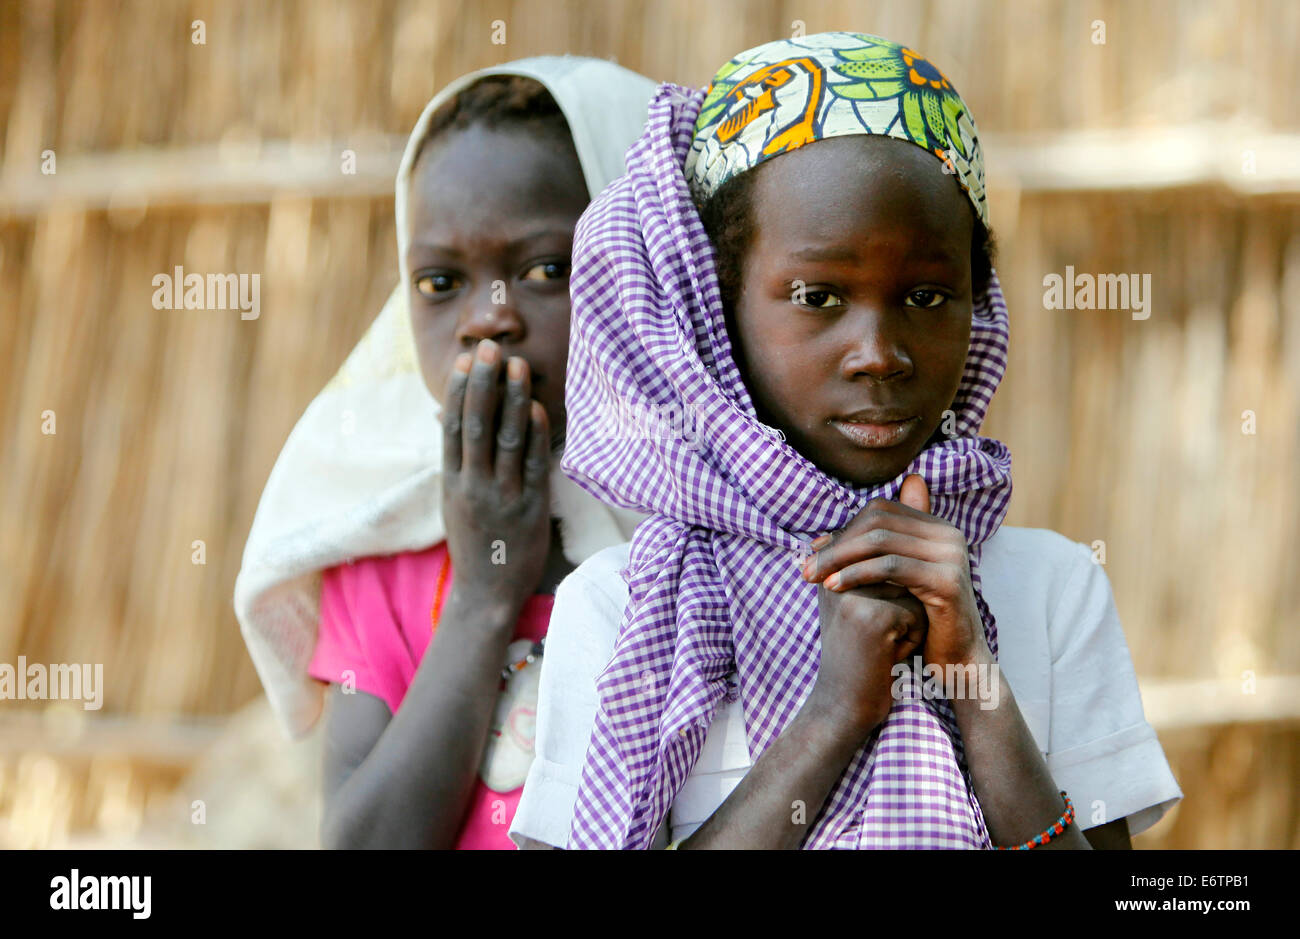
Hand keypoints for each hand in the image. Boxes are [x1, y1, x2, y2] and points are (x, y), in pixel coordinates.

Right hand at [440, 339, 552, 617]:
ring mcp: (502, 496)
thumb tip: (446, 416)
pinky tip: (537, 406)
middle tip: (488, 348)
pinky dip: (534, 433)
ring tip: (517, 365)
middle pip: (475, 426)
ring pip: (505, 439)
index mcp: (451, 482)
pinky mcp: (530, 507)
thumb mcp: (454, 500)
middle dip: (482, 384)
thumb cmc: (475, 541)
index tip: (465, 360)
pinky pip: (532, 463)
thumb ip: (456, 460)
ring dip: (511, 399)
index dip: (458, 392)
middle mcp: (473, 486)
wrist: (488, 593)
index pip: (452, 428)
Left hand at [801, 475, 991, 671]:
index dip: (845, 528)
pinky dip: (857, 573)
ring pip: (881, 540)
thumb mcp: (889, 583)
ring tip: (814, 577)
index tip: (814, 550)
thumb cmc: (919, 621)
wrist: (957, 660)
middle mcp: (948, 534)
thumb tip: (819, 537)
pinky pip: (891, 567)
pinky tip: (834, 587)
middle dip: (838, 543)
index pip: (880, 511)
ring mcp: (951, 554)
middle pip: (878, 522)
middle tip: (806, 566)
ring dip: (840, 557)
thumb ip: (862, 558)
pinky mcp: (948, 579)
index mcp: (936, 528)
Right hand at [806, 577, 927, 736]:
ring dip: (907, 622)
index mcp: (828, 569)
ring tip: (880, 645)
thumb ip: (861, 573)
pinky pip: (918, 615)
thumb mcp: (850, 607)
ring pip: (912, 592)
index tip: (867, 624)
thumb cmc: (854, 657)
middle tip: (874, 638)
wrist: (841, 706)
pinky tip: (886, 657)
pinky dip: (911, 640)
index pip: (883, 561)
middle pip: (900, 574)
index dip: (888, 595)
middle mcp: (836, 576)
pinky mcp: (876, 616)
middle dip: (899, 606)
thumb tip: (893, 546)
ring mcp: (855, 595)